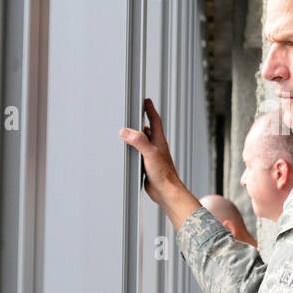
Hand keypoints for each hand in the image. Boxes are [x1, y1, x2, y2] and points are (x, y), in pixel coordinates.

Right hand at [119, 99, 200, 228]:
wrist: (166, 191)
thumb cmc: (164, 174)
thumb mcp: (150, 154)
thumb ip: (138, 141)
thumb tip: (126, 131)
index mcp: (158, 141)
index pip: (154, 120)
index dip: (150, 109)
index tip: (146, 100)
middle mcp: (157, 147)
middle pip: (149, 129)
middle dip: (143, 120)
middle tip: (137, 111)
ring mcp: (153, 156)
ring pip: (144, 142)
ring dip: (138, 135)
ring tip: (130, 129)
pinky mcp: (148, 165)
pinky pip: (140, 153)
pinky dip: (135, 149)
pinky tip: (130, 152)